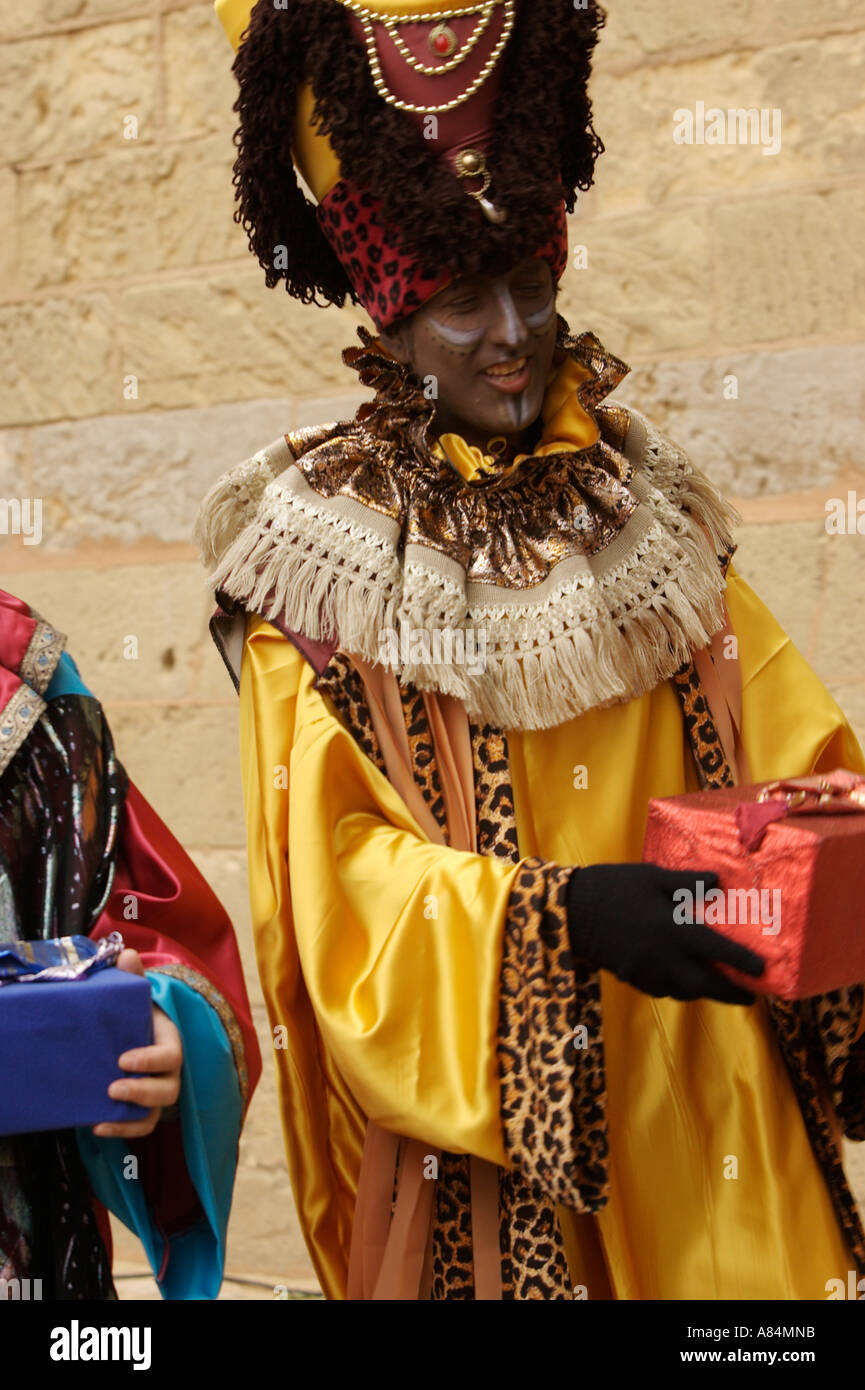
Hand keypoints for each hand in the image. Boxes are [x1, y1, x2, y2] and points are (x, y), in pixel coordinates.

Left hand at [92, 948, 182, 1138]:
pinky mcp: (143, 1109)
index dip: (150, 1061)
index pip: (170, 1055)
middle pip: (169, 1090)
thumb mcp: (134, 995)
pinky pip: (141, 1127)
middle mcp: (169, 1071)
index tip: (122, 1059)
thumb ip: (132, 976)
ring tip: (103, 1112)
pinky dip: (122, 1131)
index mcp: (169, 1040)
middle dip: (142, 1092)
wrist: (129, 1034)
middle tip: (112, 1088)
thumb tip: (127, 955)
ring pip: (157, 1112)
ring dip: (132, 1116)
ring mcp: (158, 1092)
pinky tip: (96, 1126)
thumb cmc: (132, 1014)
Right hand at [566, 862, 765, 1004]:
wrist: (571, 909)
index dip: (743, 963)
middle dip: (730, 993)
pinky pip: (661, 990)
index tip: (764, 971)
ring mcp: (646, 971)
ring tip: (719, 988)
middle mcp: (664, 956)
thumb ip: (687, 883)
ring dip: (705, 993)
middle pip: (705, 985)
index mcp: (674, 929)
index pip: (718, 951)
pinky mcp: (630, 977)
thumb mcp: (652, 876)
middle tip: (750, 997)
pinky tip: (682, 981)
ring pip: (684, 992)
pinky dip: (677, 989)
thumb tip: (717, 882)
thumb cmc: (614, 886)